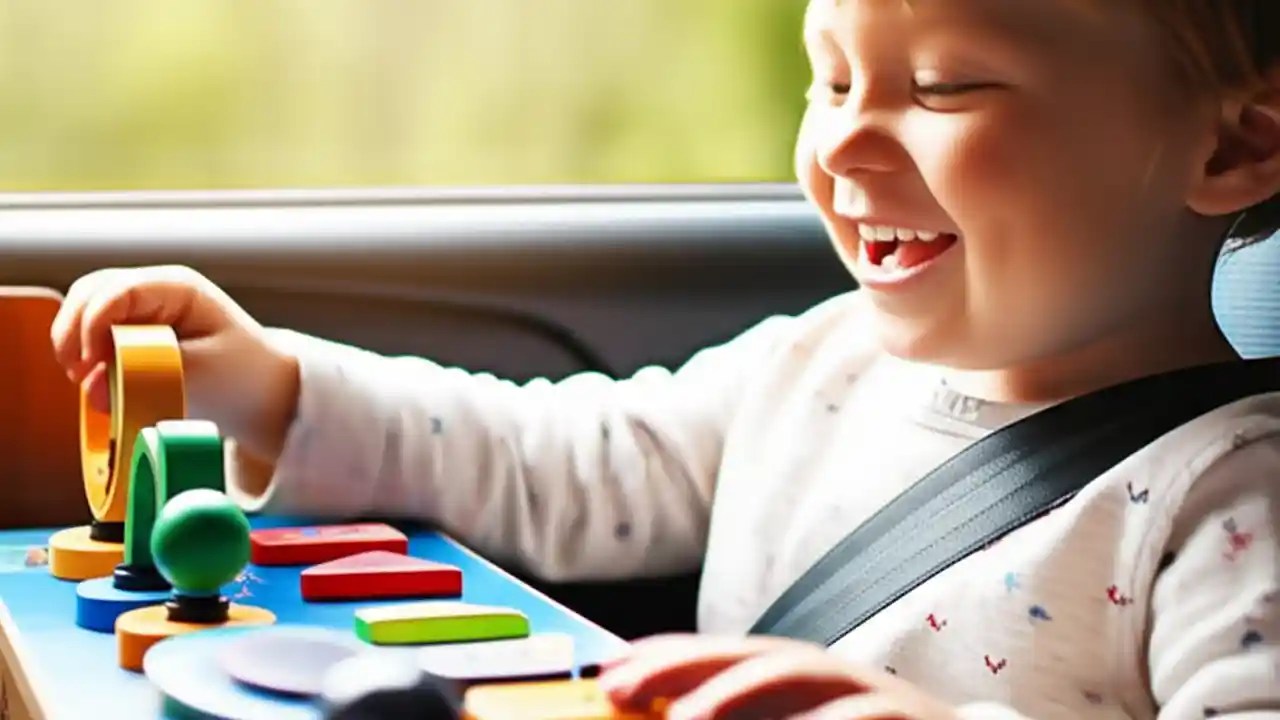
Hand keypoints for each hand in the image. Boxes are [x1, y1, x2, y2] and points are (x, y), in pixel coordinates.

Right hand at [50, 265, 298, 463]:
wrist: (267, 394)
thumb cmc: (245, 378)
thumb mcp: (202, 375)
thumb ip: (145, 378)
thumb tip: (93, 388)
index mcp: (178, 288)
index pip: (118, 290)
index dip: (92, 323)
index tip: (88, 362)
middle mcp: (156, 292)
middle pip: (91, 293)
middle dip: (73, 331)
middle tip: (76, 372)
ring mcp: (144, 312)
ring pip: (87, 314)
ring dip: (77, 345)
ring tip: (85, 380)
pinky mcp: (137, 336)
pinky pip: (98, 338)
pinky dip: (90, 359)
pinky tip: (96, 383)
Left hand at [598, 634, 957, 719]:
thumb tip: (667, 719)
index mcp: (792, 679)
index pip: (718, 655)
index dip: (662, 658)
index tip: (608, 674)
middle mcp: (826, 675)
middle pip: (747, 653)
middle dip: (683, 665)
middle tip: (625, 690)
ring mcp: (868, 692)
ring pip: (799, 675)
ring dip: (740, 691)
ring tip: (687, 719)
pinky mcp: (907, 719)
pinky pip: (865, 718)